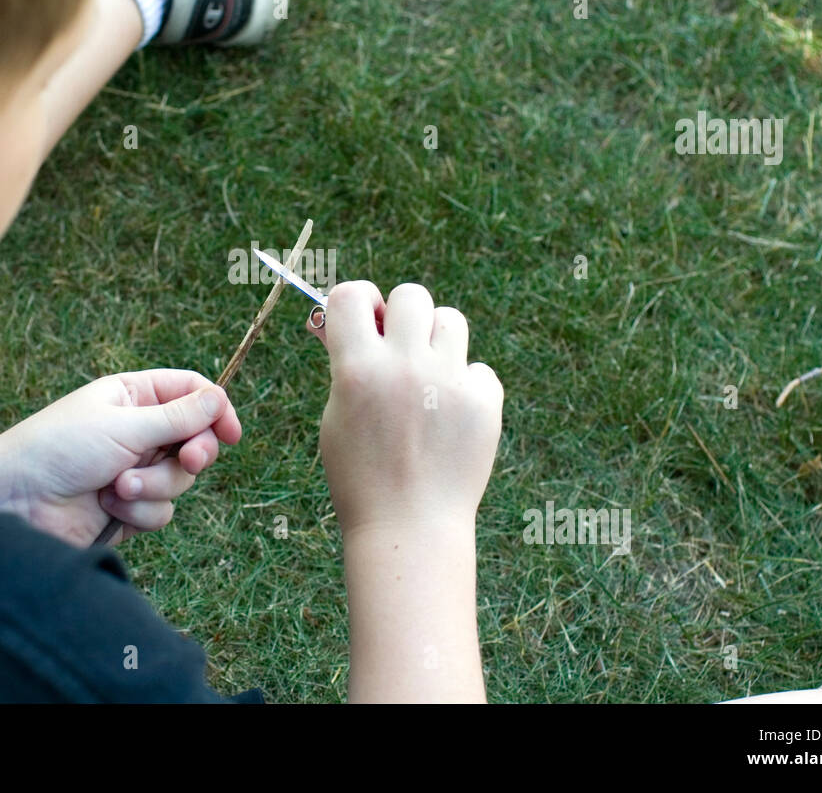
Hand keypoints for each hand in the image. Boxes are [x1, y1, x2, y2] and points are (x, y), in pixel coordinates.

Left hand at [0, 370, 240, 546]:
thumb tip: (219, 398)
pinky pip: (162, 510)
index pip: (191, 392)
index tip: (231, 433)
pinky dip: (140, 509)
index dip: (216, 409)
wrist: (15, 502)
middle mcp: (138, 431)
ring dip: (155, 486)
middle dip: (192, 454)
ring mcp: (135, 470)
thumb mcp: (124, 426)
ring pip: (181, 479)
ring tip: (118, 486)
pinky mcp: (130, 507)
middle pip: (196, 439)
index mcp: (133, 396)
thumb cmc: (60, 449)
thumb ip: (178, 417)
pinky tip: (108, 505)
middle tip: (188, 460)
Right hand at [307, 281, 502, 533]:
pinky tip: (451, 419)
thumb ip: (345, 365)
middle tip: (400, 348)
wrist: (409, 528)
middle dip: (403, 316)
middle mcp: (405, 366)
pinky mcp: (485, 401)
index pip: (353, 294)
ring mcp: (449, 382)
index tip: (364, 319)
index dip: (357, 300)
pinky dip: (467, 387)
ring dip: (438, 342)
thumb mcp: (336, 417)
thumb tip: (344, 320)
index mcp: (357, 369)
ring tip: (429, 381)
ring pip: (451, 321)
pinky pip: (479, 369)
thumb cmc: (361, 476)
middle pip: (411, 295)